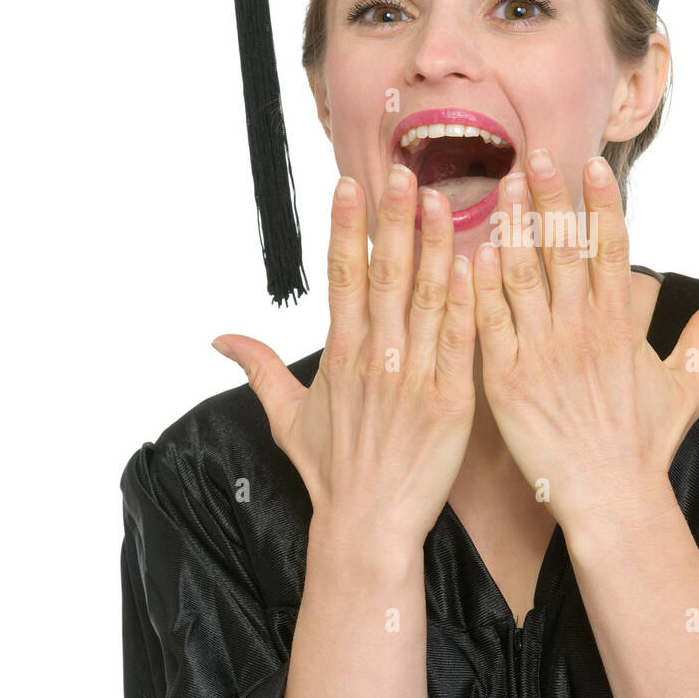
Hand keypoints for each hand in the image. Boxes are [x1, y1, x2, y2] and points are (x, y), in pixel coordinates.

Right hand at [213, 165, 476, 552]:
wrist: (367, 527)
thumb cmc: (332, 473)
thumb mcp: (287, 418)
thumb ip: (260, 368)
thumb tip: (220, 337)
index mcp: (341, 353)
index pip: (340, 276)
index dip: (345, 227)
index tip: (349, 182)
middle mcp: (376, 357)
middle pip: (384, 275)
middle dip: (393, 219)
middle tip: (402, 170)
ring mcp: (415, 376)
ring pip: (427, 298)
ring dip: (434, 245)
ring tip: (441, 198)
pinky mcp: (451, 400)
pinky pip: (461, 342)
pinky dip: (469, 302)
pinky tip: (478, 262)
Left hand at [471, 150, 698, 532]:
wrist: (611, 499)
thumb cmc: (646, 446)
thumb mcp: (686, 387)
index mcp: (621, 325)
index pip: (612, 248)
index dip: (602, 202)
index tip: (592, 163)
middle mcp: (582, 329)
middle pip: (565, 248)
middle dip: (551, 198)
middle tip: (536, 155)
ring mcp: (542, 351)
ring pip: (523, 274)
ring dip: (513, 226)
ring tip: (504, 186)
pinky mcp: (507, 379)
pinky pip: (490, 321)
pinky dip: (479, 284)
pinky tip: (470, 249)